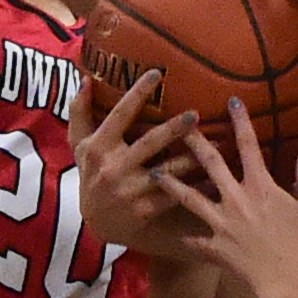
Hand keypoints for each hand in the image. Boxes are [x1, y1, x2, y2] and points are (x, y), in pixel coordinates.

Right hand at [68, 71, 206, 256]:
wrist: (96, 223)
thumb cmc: (93, 175)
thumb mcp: (81, 146)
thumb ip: (80, 113)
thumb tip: (86, 78)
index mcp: (99, 146)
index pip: (120, 114)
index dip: (138, 93)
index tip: (157, 73)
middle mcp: (113, 167)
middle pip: (149, 143)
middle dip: (173, 129)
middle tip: (196, 115)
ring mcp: (129, 190)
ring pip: (167, 171)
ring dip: (193, 159)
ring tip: (217, 146)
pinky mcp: (144, 210)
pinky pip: (175, 196)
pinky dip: (196, 188)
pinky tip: (216, 179)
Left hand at [155, 96, 297, 297]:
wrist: (287, 281)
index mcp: (261, 186)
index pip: (248, 145)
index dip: (240, 121)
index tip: (231, 102)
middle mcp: (236, 198)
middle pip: (210, 164)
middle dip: (194, 142)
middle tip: (178, 126)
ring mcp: (221, 222)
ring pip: (190, 198)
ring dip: (172, 184)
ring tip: (155, 172)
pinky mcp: (215, 246)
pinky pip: (195, 241)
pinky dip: (186, 238)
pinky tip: (175, 235)